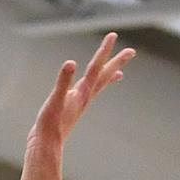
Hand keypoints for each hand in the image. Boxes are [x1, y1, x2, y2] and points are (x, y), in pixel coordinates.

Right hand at [30, 33, 134, 150]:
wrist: (47, 144)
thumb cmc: (50, 123)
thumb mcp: (55, 99)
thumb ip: (63, 81)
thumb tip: (71, 63)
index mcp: (82, 92)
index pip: (96, 66)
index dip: (104, 50)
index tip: (113, 35)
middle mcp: (86, 96)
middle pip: (105, 75)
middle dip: (117, 62)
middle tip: (132, 51)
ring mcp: (82, 102)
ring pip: (100, 85)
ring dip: (110, 75)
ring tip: (120, 70)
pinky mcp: (75, 107)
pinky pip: (90, 94)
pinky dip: (96, 87)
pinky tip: (91, 88)